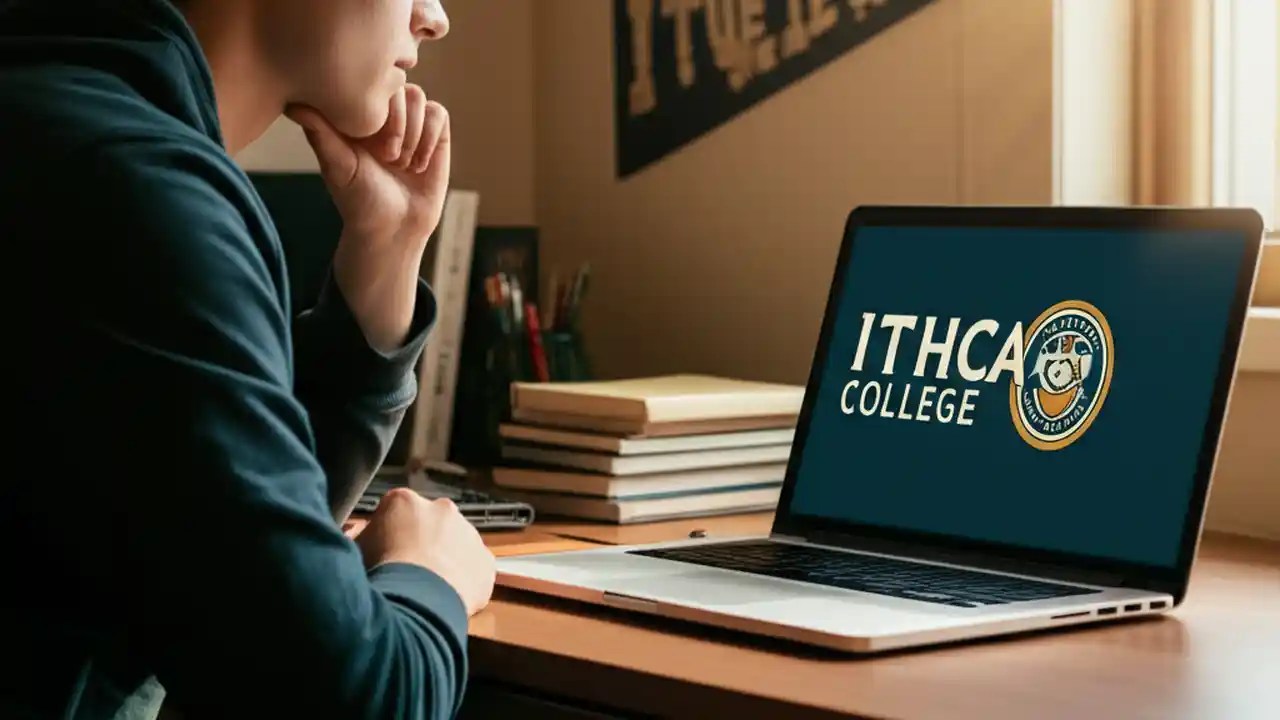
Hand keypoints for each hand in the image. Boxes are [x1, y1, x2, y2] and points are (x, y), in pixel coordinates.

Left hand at [286, 85, 450, 244]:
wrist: (394, 228)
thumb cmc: (359, 199)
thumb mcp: (337, 165)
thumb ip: (319, 132)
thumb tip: (292, 102)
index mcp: (356, 113)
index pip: (367, 81)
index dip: (374, 109)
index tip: (369, 144)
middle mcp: (384, 112)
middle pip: (397, 85)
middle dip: (396, 124)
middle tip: (388, 158)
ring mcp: (411, 121)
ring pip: (419, 97)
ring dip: (413, 134)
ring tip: (403, 164)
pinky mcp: (435, 134)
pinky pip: (438, 114)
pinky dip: (429, 139)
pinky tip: (419, 164)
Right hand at [355, 488, 495, 615]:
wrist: (415, 603)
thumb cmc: (379, 574)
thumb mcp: (355, 551)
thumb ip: (359, 537)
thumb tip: (355, 533)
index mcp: (404, 501)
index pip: (396, 511)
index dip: (390, 533)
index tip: (386, 553)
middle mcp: (441, 508)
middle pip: (431, 523)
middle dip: (423, 541)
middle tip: (411, 571)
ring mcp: (468, 533)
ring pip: (456, 543)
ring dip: (446, 559)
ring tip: (430, 588)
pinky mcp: (486, 560)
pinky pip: (475, 568)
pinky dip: (466, 580)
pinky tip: (450, 598)